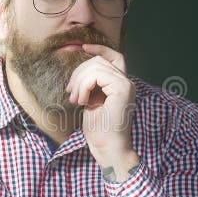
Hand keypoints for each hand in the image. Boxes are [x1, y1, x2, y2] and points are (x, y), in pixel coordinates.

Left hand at [66, 44, 139, 178]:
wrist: (108, 148)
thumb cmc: (99, 130)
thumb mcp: (92, 101)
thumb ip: (92, 85)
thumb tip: (81, 71)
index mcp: (121, 84)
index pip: (113, 56)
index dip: (99, 49)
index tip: (82, 48)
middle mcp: (126, 82)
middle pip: (98, 60)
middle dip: (79, 72)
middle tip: (70, 93)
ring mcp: (126, 85)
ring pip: (96, 65)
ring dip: (79, 80)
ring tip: (75, 99)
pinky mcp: (122, 89)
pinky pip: (97, 74)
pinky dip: (84, 85)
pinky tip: (82, 101)